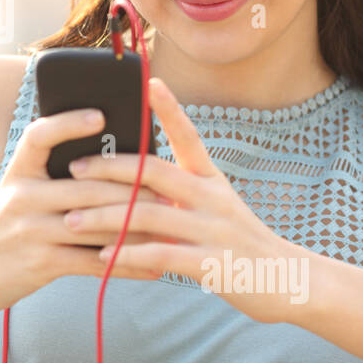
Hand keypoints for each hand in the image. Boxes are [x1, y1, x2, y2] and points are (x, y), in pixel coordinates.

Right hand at [0, 104, 182, 323]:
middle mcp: (22, 197)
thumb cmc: (10, 226)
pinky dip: (127, 263)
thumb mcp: (19, 193)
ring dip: (137, 227)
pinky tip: (152, 265)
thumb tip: (116, 162)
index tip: (100, 115)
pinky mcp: (41, 263)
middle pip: (86, 186)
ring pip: (96, 224)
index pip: (38, 137)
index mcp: (18, 171)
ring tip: (170, 225)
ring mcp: (31, 231)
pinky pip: (93, 261)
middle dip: (132, 189)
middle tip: (169, 189)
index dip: (68, 123)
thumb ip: (53, 175)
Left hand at [63, 76, 311, 323]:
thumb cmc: (239, 243)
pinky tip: (102, 257)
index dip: (169, 109)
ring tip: (72, 221)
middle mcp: (212, 198)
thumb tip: (136, 178)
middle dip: (110, 168)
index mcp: (211, 179)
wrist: (291, 281)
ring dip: (105, 217)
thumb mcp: (216, 207)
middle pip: (155, 173)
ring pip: (149, 216)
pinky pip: (161, 255)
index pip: (188, 135)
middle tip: (74, 167)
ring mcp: (213, 230)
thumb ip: (181, 193)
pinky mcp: (211, 264)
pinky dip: (128, 255)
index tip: (149, 81)